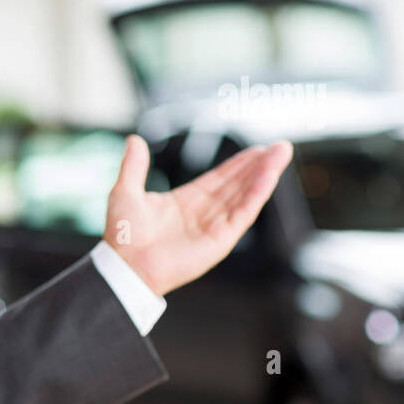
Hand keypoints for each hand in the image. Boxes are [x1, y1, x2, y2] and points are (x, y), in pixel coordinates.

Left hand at [102, 134, 293, 296]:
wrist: (125, 264)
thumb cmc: (122, 235)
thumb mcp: (125, 192)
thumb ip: (134, 166)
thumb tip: (134, 139)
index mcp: (185, 202)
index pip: (219, 179)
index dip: (238, 164)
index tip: (257, 149)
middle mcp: (203, 213)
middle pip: (238, 184)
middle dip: (259, 165)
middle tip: (280, 147)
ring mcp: (214, 227)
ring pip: (245, 195)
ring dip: (264, 174)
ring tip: (281, 154)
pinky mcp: (220, 240)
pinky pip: (243, 213)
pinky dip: (257, 194)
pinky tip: (269, 176)